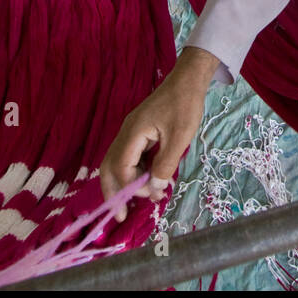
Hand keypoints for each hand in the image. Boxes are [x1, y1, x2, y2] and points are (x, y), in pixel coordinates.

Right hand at [98, 46, 219, 221]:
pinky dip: (135, 173)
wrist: (188, 80)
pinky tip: (147, 182)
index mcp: (133, 132)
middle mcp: (126, 133)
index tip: (150, 194)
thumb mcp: (179, 137)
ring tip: (139, 202)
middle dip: (113, 193)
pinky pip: (130, 157)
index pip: (121, 167)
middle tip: (120, 216)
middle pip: (109, 167)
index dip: (132, 186)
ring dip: (125, 184)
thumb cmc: (185, 105)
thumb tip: (154, 188)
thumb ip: (165, 164)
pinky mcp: (139, 133)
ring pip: (117, 163)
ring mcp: (131, 132)